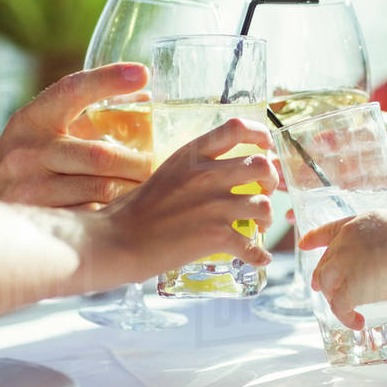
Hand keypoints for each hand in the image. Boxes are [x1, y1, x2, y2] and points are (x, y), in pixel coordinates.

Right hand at [0, 64, 152, 206]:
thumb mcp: (43, 130)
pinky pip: (91, 215)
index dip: (107, 80)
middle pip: (100, 155)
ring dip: (132, 189)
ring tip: (151, 188)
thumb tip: (144, 92)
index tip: (141, 72)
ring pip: (100, 189)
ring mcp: (32, 189)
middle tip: (160, 163)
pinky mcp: (41, 220)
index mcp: (32, 120)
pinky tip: (127, 211)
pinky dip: (113, 212)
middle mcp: (29, 152)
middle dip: (138, 162)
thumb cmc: (24, 162)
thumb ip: (87, 115)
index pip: (71, 90)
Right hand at [86, 118, 278, 286]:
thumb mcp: (166, 173)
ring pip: (264, 205)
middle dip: (270, 181)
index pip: (238, 128)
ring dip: (265, 218)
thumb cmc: (135, 210)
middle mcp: (207, 175)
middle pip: (262, 166)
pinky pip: (254, 246)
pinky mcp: (216, 237)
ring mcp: (214, 206)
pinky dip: (260, 255)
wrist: (116, 241)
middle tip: (261, 192)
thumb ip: (195, 170)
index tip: (266, 147)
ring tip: (256, 225)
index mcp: (193, 155)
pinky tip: (258, 258)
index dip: (261, 135)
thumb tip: (221, 175)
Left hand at [299, 210, 386, 328]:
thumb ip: (374, 238)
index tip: (304, 245)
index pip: (327, 232)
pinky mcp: (347, 290)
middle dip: (320, 277)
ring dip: (333, 297)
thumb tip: (379, 253)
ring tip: (344, 308)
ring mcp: (341, 268)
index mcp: (352, 228)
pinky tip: (358, 322)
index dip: (313, 239)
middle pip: (325, 264)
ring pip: (326, 285)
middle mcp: (341, 246)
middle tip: (319, 287)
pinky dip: (347, 317)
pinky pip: (340, 307)